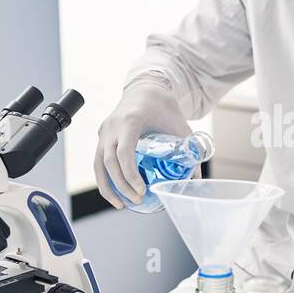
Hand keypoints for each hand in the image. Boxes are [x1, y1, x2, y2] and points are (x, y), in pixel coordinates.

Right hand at [94, 80, 190, 207]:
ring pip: (98, 164)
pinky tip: (114, 193)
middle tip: (137, 199)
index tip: (141, 190)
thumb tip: (195, 178)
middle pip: (110, 162)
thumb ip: (189, 151)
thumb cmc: (163, 105)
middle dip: (122, 185)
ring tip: (121, 204)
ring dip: (108, 187)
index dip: (130, 175)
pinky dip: (104, 179)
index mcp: (130, 121)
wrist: (147, 88)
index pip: (124, 153)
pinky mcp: (102, 136)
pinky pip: (98, 161)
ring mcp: (104, 131)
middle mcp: (112, 126)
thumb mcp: (180, 126)